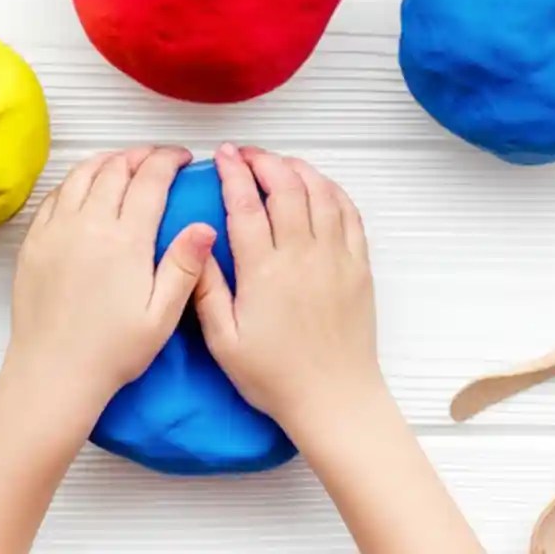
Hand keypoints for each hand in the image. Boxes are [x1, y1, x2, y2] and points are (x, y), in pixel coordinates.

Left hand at [8, 146, 217, 405]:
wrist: (53, 372)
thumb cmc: (112, 351)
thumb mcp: (162, 315)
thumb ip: (184, 266)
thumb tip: (204, 226)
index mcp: (124, 240)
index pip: (149, 178)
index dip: (168, 160)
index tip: (182, 158)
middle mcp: (87, 225)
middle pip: (116, 168)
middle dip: (141, 155)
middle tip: (157, 159)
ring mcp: (56, 230)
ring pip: (81, 175)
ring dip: (107, 161)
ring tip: (124, 163)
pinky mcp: (34, 242)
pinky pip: (55, 195)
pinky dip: (75, 181)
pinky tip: (85, 187)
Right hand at [194, 144, 379, 428]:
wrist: (333, 399)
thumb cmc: (274, 377)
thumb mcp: (223, 340)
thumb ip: (207, 289)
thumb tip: (196, 243)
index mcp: (264, 271)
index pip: (245, 204)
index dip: (232, 172)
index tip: (221, 156)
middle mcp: (302, 256)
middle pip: (286, 186)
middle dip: (263, 161)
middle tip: (245, 155)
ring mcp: (336, 258)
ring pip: (320, 192)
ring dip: (298, 169)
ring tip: (278, 164)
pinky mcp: (358, 267)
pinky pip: (349, 214)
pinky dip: (332, 190)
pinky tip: (318, 186)